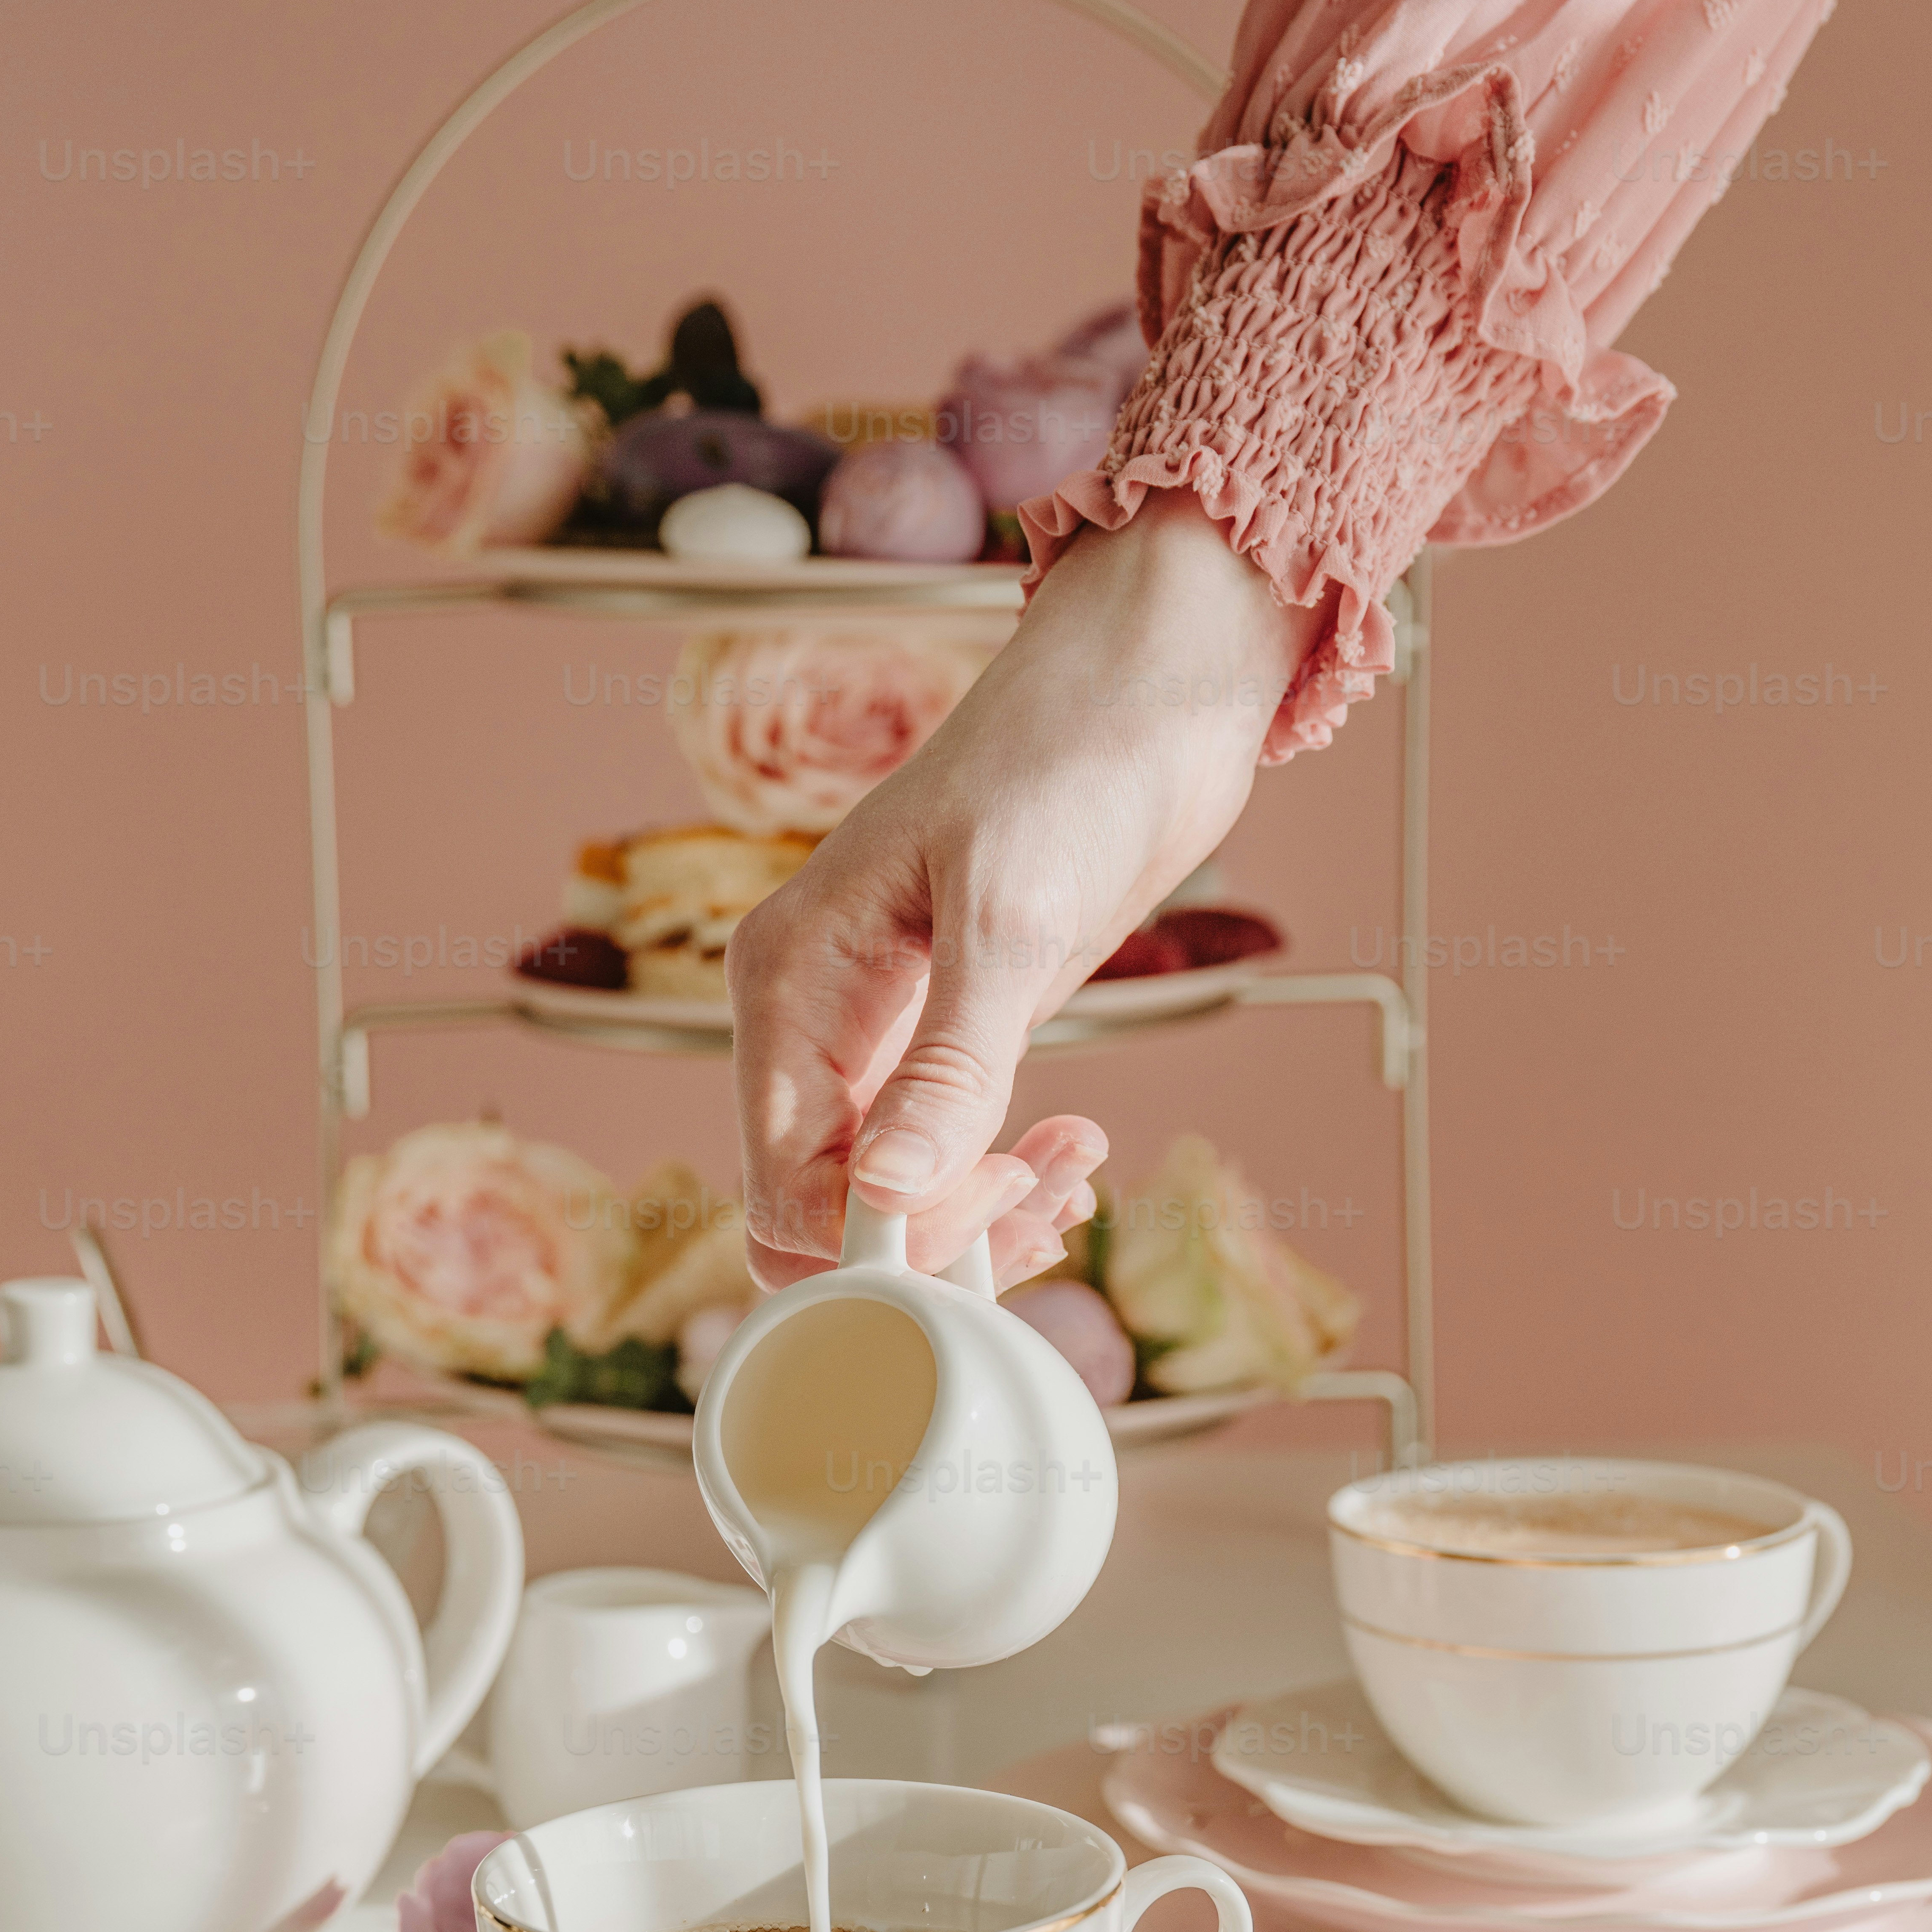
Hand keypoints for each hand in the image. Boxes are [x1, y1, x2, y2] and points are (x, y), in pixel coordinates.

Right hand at [728, 489, 1323, 1288]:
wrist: (1146, 691)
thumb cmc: (1069, 764)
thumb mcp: (1009, 918)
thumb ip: (948, 1064)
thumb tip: (888, 1197)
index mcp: (788, 981)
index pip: (785, 1184)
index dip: (881, 1233)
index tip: (997, 1202)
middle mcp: (810, 1019)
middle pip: (818, 1208)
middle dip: (926, 1240)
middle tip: (1044, 1205)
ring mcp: (873, 1035)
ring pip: (881, 1196)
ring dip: (976, 1218)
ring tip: (1073, 1171)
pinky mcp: (942, 1039)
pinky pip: (934, 1159)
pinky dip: (996, 1181)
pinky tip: (1072, 1149)